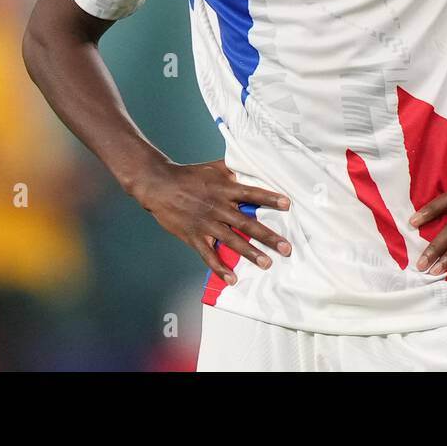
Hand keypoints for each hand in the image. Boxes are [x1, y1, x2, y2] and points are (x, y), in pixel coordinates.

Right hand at [133, 159, 291, 284]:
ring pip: (231, 241)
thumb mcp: (213, 167)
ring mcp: (206, 224)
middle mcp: (218, 207)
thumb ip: (233, 170)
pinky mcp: (194, 236)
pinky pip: (208, 255)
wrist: (159, 185)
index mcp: (224, 189)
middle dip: (268, 236)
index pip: (251, 194)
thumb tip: (251, 168)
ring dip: (250, 253)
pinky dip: (220, 268)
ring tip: (266, 263)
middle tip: (286, 248)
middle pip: (247, 223)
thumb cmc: (188, 175)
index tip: (287, 204)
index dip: (269, 199)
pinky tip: (232, 278)